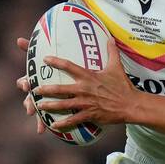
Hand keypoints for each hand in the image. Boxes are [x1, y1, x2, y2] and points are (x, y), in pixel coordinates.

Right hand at [15, 37, 43, 134]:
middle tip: (29, 108)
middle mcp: (34, 92)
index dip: (24, 84)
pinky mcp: (49, 109)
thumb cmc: (49, 67)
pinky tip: (43, 131)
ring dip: (37, 118)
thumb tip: (17, 39)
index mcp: (33, 80)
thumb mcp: (43, 58)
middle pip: (29, 99)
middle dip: (29, 104)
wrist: (63, 79)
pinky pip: (45, 119)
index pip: (25, 81)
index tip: (26, 85)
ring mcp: (41, 101)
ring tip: (39, 126)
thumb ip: (31, 48)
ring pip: (37, 111)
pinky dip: (43, 125)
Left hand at [23, 33, 138, 133]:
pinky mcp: (90, 114)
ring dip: (50, 106)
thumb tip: (111, 38)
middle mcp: (84, 89)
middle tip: (34, 89)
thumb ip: (111, 52)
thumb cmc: (122, 85)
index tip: (45, 59)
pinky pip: (73, 119)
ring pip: (63, 105)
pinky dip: (63, 123)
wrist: (130, 104)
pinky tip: (54, 125)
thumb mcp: (116, 66)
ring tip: (38, 106)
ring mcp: (86, 103)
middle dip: (46, 89)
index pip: (69, 66)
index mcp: (88, 76)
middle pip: (60, 89)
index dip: (56, 62)